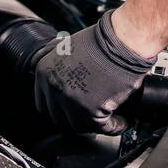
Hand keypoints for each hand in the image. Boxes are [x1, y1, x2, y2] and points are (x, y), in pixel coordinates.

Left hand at [33, 11, 154, 134]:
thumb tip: (58, 75)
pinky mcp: (91, 112)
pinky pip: (104, 128)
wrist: (121, 41)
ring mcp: (71, 101)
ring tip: (109, 118)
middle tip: (90, 114)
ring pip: (79, 126)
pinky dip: (116, 126)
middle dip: (74, 117)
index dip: (59, 107)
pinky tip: (123, 121)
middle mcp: (53, 88)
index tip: (70, 108)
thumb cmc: (102, 40)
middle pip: (59, 117)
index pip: (43, 102)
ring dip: (94, 124)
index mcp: (45, 72)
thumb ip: (58, 64)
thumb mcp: (68, 47)